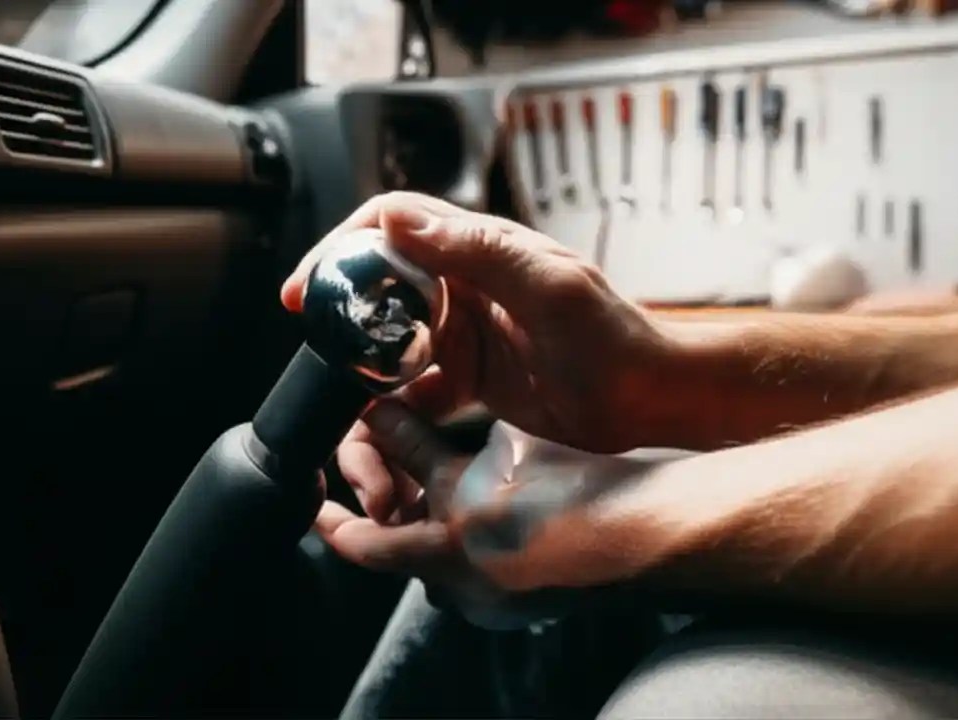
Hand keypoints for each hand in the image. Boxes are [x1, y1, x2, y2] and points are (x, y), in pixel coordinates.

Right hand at [283, 192, 670, 453]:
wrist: (650, 402)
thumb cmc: (615, 338)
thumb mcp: (547, 287)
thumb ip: (477, 252)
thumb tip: (396, 220)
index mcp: (476, 251)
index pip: (389, 227)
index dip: (339, 251)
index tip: (307, 291)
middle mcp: (462, 286)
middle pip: (376, 288)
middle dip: (337, 320)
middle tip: (311, 352)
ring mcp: (463, 334)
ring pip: (386, 346)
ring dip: (361, 379)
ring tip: (348, 415)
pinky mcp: (469, 379)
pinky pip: (411, 394)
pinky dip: (391, 418)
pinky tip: (384, 441)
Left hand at [316, 399, 680, 627]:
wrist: (649, 531)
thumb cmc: (572, 493)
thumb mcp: (487, 457)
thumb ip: (420, 442)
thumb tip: (377, 416)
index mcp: (442, 557)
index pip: (361, 546)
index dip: (332, 520)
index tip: (316, 505)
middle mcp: (462, 591)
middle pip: (403, 547)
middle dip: (394, 503)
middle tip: (392, 463)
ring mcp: (497, 600)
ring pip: (445, 549)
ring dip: (435, 510)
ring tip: (443, 465)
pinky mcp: (529, 595)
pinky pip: (481, 558)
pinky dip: (471, 524)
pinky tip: (491, 489)